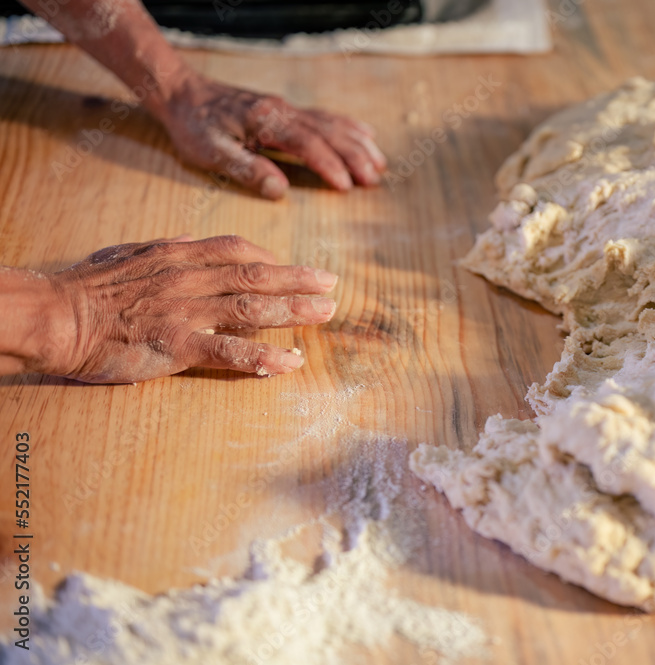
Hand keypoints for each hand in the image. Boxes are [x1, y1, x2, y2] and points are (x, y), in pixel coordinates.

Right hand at [34, 235, 337, 382]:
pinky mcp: (177, 345)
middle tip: (332, 286)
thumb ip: (167, 251)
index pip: (237, 250)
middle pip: (255, 276)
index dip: (273, 258)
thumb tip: (192, 245)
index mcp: (179, 255)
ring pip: (251, 309)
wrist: (55, 315)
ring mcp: (186, 311)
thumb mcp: (129, 254)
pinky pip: (229, 351)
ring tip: (325, 313)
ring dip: (293, 311)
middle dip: (298, 281)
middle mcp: (189, 278)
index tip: (298, 267)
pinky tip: (292, 360)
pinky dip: (264, 356)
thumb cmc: (87, 287)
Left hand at [157, 71, 387, 198]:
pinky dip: (349, 127)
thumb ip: (246, 170)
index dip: (329, 165)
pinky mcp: (286, 109)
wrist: (181, 92)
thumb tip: (280, 190)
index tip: (347, 187)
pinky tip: (365, 135)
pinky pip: (325, 117)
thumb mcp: (210, 153)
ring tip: (380, 164)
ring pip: (332, 123)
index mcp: (266, 122)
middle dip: (354, 155)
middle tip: (374, 180)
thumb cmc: (193, 126)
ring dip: (358, 143)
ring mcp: (286, 108)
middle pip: (328, 132)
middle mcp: (282, 111)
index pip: (306, 144)